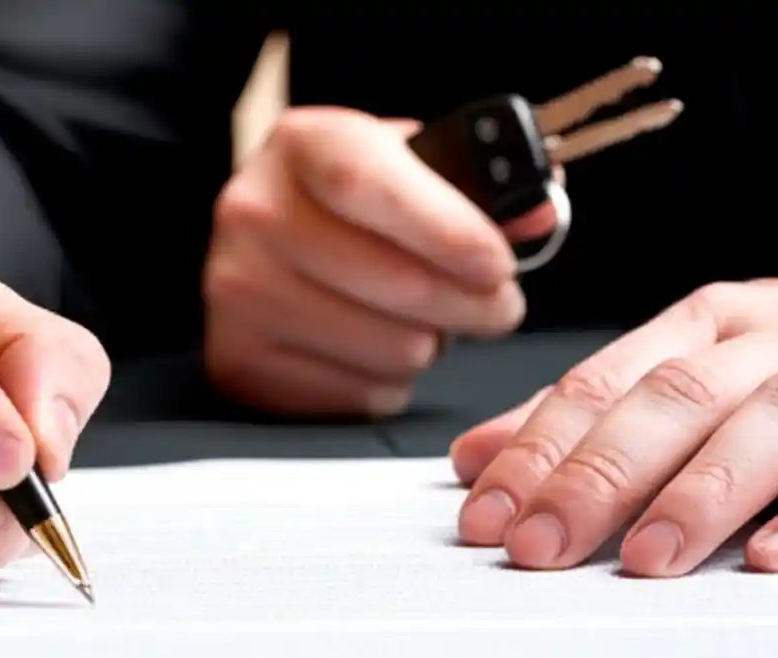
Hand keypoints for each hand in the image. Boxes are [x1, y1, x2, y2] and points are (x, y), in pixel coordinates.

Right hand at [203, 106, 555, 415]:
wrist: (265, 238)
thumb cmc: (350, 203)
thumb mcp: (408, 167)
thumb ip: (478, 188)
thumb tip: (540, 214)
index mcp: (301, 144)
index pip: (367, 184)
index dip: (447, 230)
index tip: (500, 265)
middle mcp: (253, 212)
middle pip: (391, 281)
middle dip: (472, 304)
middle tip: (497, 306)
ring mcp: (237, 291)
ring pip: (389, 349)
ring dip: (430, 345)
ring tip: (424, 322)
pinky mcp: (239, 359)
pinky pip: (360, 394)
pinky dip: (389, 381)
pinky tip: (378, 348)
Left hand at [449, 279, 777, 575]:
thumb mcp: (690, 372)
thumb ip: (590, 416)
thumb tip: (477, 456)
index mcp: (707, 323)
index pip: (602, 382)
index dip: (537, 448)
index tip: (486, 512)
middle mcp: (772, 338)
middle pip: (672, 398)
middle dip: (598, 474)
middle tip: (542, 544)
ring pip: (772, 417)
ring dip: (702, 491)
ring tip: (646, 557)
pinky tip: (770, 555)